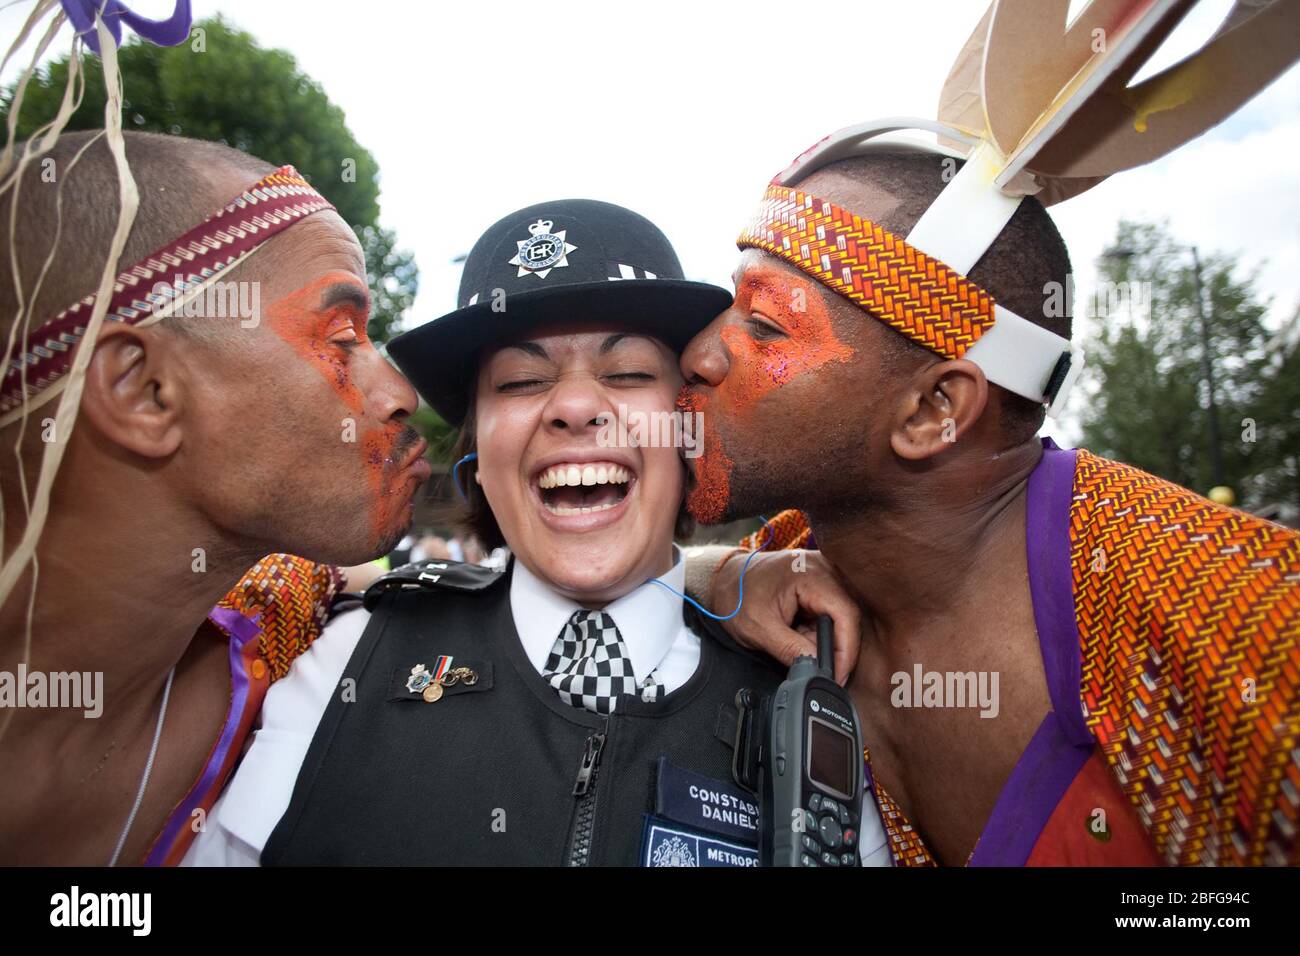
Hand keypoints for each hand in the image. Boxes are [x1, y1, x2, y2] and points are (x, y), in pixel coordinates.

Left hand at [710, 549, 860, 683]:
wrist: (725, 580)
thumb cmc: (737, 597)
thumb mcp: (759, 629)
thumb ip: (790, 650)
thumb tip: (817, 669)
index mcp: (810, 574)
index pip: (845, 614)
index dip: (846, 649)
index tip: (838, 676)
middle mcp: (824, 568)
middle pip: (847, 616)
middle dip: (833, 647)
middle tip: (814, 666)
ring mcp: (825, 574)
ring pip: (840, 618)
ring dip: (823, 639)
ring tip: (795, 644)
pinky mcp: (821, 584)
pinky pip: (831, 613)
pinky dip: (816, 630)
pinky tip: (797, 633)